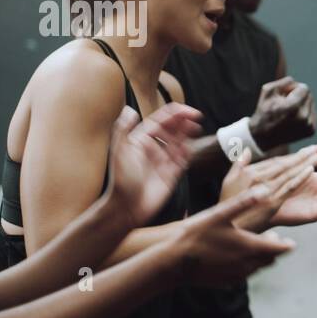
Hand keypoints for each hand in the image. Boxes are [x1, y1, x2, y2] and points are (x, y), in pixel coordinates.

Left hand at [105, 103, 202, 225]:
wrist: (127, 208)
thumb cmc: (121, 181)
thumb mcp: (120, 152)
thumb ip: (123, 129)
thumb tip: (130, 109)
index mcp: (141, 140)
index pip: (160, 121)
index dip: (174, 114)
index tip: (188, 111)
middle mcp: (153, 149)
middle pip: (172, 130)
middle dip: (184, 121)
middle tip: (196, 116)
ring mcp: (163, 161)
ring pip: (179, 142)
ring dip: (187, 134)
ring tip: (196, 127)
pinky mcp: (172, 174)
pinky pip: (183, 160)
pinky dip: (188, 152)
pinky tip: (190, 147)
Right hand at [172, 187, 297, 285]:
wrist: (173, 260)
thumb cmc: (196, 234)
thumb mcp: (220, 213)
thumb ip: (244, 202)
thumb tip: (265, 189)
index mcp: (250, 246)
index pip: (279, 249)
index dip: (287, 245)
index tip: (291, 242)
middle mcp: (247, 264)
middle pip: (270, 260)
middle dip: (273, 250)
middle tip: (274, 240)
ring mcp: (236, 275)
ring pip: (257, 269)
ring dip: (260, 259)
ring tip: (255, 247)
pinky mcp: (225, 282)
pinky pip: (243, 276)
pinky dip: (246, 267)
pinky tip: (236, 258)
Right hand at [219, 145, 316, 231]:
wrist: (225, 227)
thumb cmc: (226, 204)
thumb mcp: (228, 182)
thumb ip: (239, 165)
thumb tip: (247, 151)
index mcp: (251, 173)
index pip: (277, 161)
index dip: (293, 156)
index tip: (307, 150)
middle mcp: (260, 179)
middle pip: (286, 164)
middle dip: (304, 154)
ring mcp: (267, 191)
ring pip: (290, 173)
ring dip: (305, 162)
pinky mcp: (272, 203)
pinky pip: (289, 187)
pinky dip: (301, 177)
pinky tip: (311, 169)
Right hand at [249, 77, 316, 148]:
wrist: (263, 136)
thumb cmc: (264, 111)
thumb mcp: (268, 90)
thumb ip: (284, 82)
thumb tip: (296, 82)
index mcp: (294, 107)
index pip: (304, 88)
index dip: (294, 88)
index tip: (285, 94)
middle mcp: (304, 117)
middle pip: (309, 96)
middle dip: (299, 96)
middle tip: (286, 102)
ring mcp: (309, 126)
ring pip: (312, 105)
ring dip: (302, 104)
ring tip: (289, 111)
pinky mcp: (311, 131)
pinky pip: (312, 114)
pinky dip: (304, 113)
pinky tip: (293, 118)